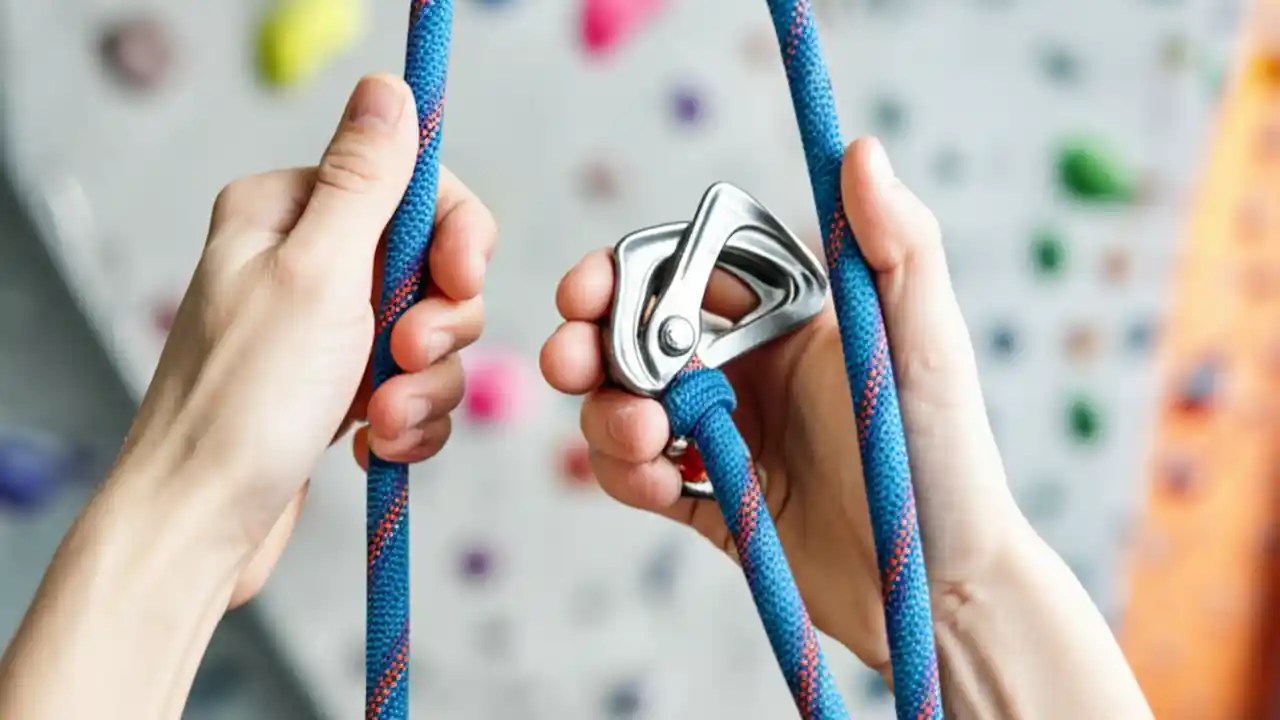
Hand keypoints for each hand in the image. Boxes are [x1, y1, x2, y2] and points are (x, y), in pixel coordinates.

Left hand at [116, 74, 495, 605]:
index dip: (453, 232)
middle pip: (430, 264)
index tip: (465, 278)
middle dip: (435, 322)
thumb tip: (389, 90)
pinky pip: (414, 386)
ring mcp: (323, 328)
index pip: (410, 186)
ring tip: (380, 423)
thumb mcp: (318, 274)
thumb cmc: (245, 402)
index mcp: (287, 210)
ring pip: (430, 333)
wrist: (201, 525)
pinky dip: (409, 418)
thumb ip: (366, 181)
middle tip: (404, 358)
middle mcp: (305, 260)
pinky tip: (375, 446)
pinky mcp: (338, 386)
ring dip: (423, 384)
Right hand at [540, 138, 1019, 671]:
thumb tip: (858, 147)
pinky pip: (646, 480)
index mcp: (791, 324)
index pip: (689, 276)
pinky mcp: (718, 506)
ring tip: (642, 441)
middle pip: (638, 341)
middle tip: (565, 362)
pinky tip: (653, 482)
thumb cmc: (946, 461)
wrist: (940, 593)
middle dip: (590, 345)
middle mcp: (753, 374)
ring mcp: (731, 440)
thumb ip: (900, 246)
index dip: (628, 274)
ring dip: (610, 418)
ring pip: (630, 410)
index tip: (587, 289)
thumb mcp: (926, 345)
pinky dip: (627, 476)